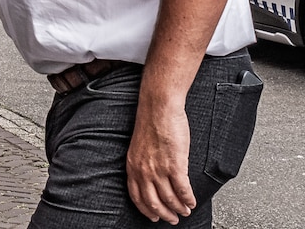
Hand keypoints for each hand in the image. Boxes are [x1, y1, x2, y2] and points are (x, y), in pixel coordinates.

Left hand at [127, 102, 194, 223]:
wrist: (158, 108)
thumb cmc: (151, 124)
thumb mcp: (139, 148)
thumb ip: (143, 164)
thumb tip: (152, 179)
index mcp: (132, 166)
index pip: (136, 196)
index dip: (146, 210)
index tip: (154, 217)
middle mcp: (143, 170)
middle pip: (153, 202)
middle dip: (165, 214)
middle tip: (173, 219)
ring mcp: (158, 169)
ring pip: (169, 198)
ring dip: (179, 208)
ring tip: (186, 211)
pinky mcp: (175, 164)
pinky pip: (182, 189)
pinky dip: (188, 199)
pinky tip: (192, 202)